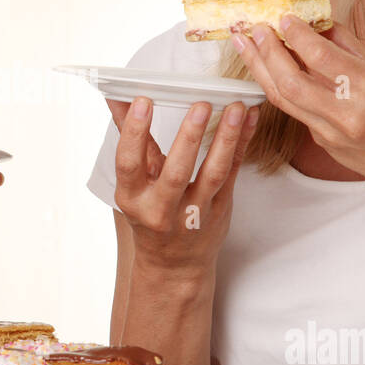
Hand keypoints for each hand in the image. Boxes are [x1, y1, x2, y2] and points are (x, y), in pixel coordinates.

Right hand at [107, 96, 259, 270]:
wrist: (174, 265)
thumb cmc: (150, 215)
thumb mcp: (134, 184)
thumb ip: (131, 140)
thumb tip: (117, 98)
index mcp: (133, 199)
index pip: (129, 164)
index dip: (133, 132)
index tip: (142, 101)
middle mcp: (162, 209)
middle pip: (176, 172)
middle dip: (189, 137)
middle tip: (201, 104)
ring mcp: (194, 213)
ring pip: (213, 173)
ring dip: (226, 139)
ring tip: (235, 109)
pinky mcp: (220, 209)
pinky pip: (232, 172)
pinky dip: (241, 144)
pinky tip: (248, 119)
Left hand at [231, 17, 364, 191]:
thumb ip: (352, 48)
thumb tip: (322, 21)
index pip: (323, 56)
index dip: (297, 35)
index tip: (284, 17)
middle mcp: (348, 112)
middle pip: (292, 81)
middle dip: (267, 51)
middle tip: (255, 28)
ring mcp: (332, 132)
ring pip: (283, 98)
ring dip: (259, 68)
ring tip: (244, 44)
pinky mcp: (321, 142)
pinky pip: (293, 110)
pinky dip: (277, 85)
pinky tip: (267, 68)